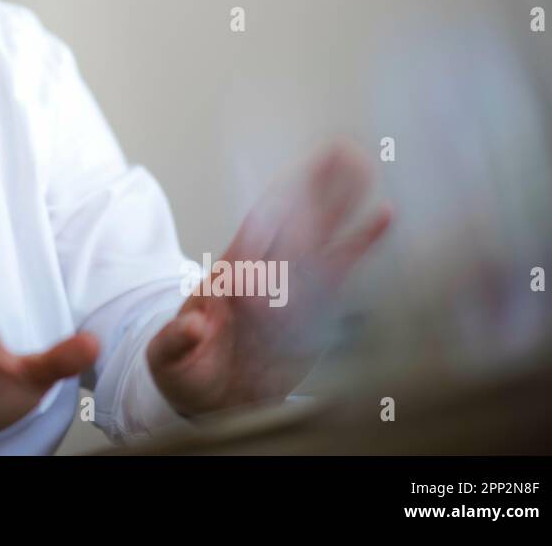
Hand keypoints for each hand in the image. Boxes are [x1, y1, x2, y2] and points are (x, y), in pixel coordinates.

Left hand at [147, 136, 392, 417]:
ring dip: (340, 203)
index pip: (252, 239)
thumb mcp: (169, 359)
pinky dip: (360, 244)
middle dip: (315, 190)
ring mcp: (290, 286)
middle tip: (340, 150)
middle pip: (292, 224)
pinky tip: (383, 217)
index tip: (293, 189)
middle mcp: (262, 273)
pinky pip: (340, 271)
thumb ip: (178, 342)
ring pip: (320, 237)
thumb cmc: (186, 372)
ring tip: (363, 165)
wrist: (211, 400)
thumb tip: (193, 325)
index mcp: (226, 277)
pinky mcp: (314, 307)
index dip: (273, 216)